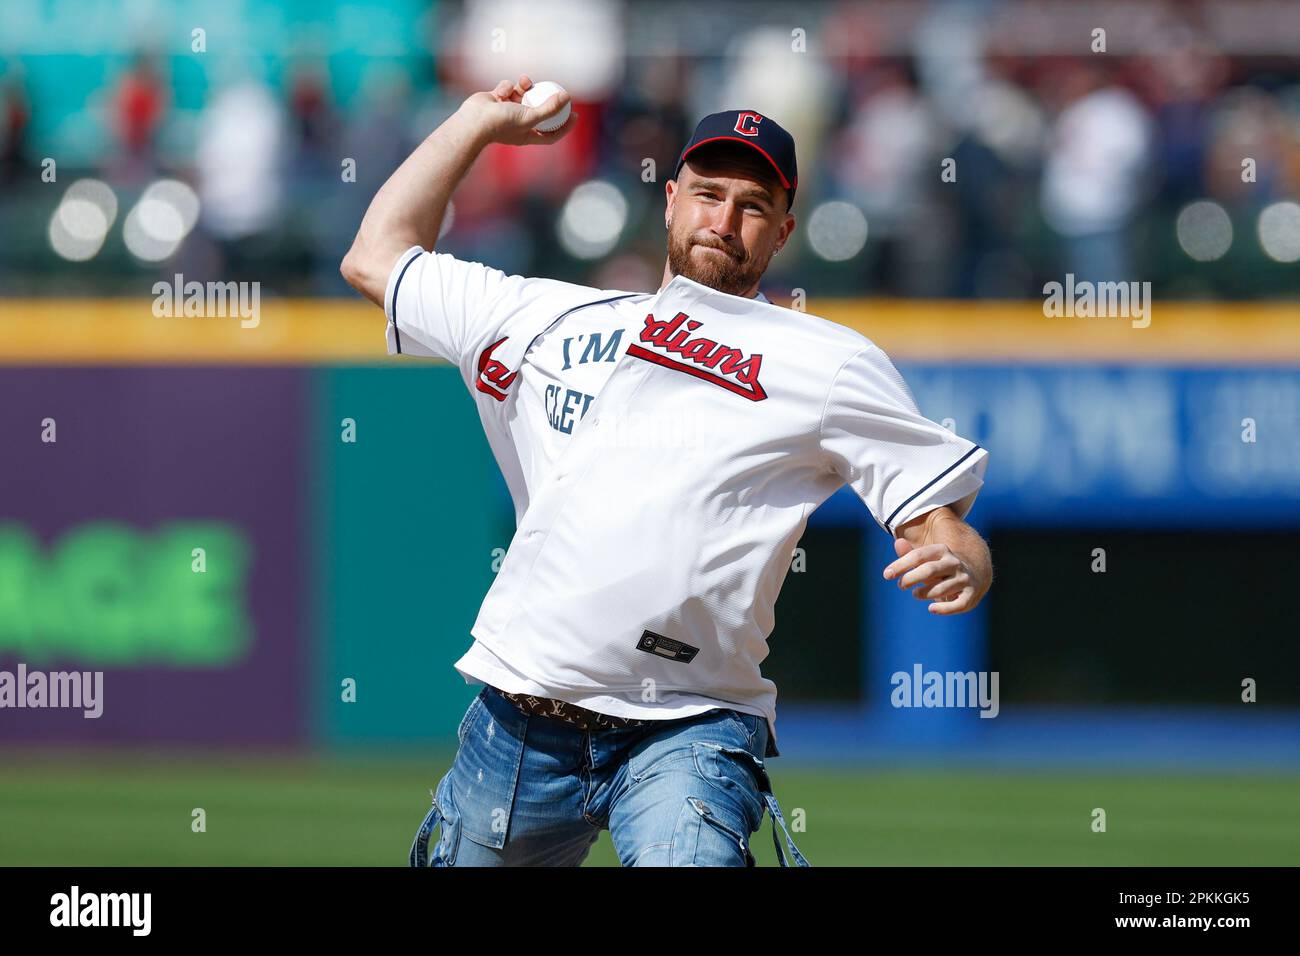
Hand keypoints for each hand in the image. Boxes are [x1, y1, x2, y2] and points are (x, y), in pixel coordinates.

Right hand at [459, 74, 578, 146]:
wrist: (474, 120)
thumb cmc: (502, 123)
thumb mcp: (531, 116)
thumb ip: (550, 108)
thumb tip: (567, 97)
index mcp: (528, 134)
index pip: (551, 133)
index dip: (565, 125)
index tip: (575, 114)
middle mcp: (518, 124)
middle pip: (538, 110)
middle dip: (545, 98)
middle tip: (555, 88)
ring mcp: (507, 111)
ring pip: (523, 94)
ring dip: (524, 86)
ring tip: (524, 81)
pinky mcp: (497, 99)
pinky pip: (508, 88)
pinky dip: (507, 87)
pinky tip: (501, 92)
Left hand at [882, 536, 986, 614]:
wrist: (973, 577)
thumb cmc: (939, 570)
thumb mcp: (925, 560)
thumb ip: (909, 554)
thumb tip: (897, 542)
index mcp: (942, 551)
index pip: (918, 555)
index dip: (901, 565)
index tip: (886, 575)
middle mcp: (954, 563)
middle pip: (929, 570)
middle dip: (911, 579)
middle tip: (901, 585)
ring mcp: (964, 579)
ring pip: (940, 589)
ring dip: (924, 593)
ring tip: (916, 594)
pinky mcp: (970, 595)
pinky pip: (957, 605)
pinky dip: (943, 609)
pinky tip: (931, 608)